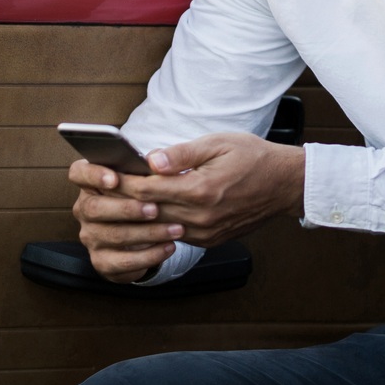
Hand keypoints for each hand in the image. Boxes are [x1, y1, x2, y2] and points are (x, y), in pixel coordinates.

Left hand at [69, 133, 303, 280]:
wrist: (285, 185)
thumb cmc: (253, 158)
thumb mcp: (218, 143)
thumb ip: (182, 153)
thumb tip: (150, 160)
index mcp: (200, 189)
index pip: (148, 188)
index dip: (123, 181)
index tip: (104, 173)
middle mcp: (201, 217)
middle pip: (148, 211)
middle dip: (122, 201)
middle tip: (99, 190)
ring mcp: (205, 233)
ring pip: (158, 228)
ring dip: (136, 217)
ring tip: (116, 204)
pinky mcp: (210, 241)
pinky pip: (175, 236)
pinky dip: (157, 227)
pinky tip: (146, 215)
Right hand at [69, 169, 182, 283]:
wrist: (149, 236)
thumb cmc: (147, 199)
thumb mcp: (150, 179)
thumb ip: (151, 167)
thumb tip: (157, 161)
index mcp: (92, 184)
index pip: (79, 173)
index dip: (93, 174)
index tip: (115, 179)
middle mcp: (85, 210)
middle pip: (94, 208)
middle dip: (127, 209)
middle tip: (155, 209)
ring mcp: (91, 237)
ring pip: (113, 235)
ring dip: (148, 233)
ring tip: (175, 229)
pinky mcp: (102, 261)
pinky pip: (123, 261)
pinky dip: (149, 255)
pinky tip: (169, 247)